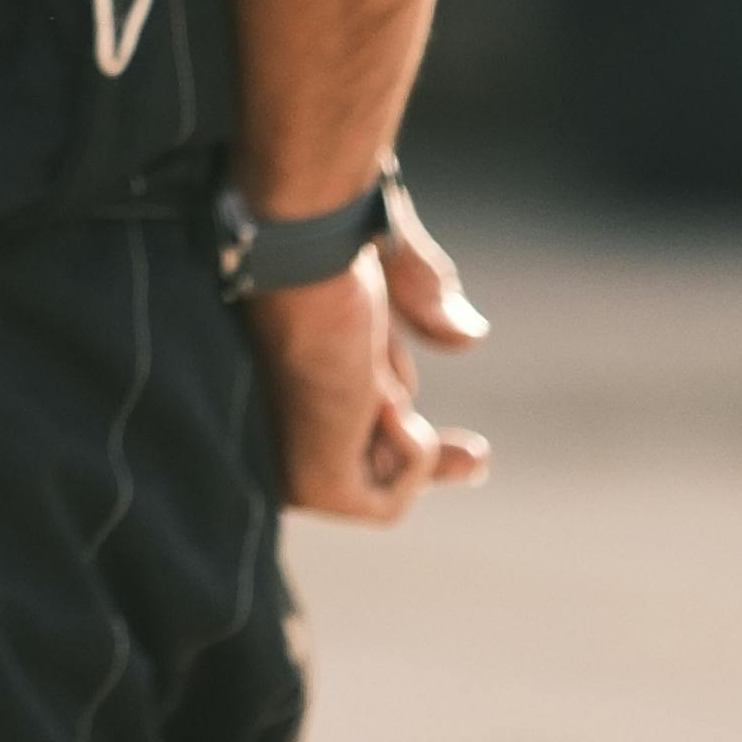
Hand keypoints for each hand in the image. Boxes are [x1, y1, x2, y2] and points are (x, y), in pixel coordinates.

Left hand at [251, 195, 489, 524]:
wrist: (300, 243)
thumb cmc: (328, 236)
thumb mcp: (386, 261)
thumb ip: (422, 294)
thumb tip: (468, 336)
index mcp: (273, 367)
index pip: (334, 428)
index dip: (399, 447)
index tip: (469, 453)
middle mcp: (265, 418)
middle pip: (357, 466)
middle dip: (420, 464)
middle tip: (476, 457)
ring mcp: (280, 459)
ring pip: (374, 477)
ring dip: (401, 424)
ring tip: (373, 372)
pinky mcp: (305, 485)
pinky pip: (383, 506)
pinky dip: (412, 457)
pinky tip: (384, 402)